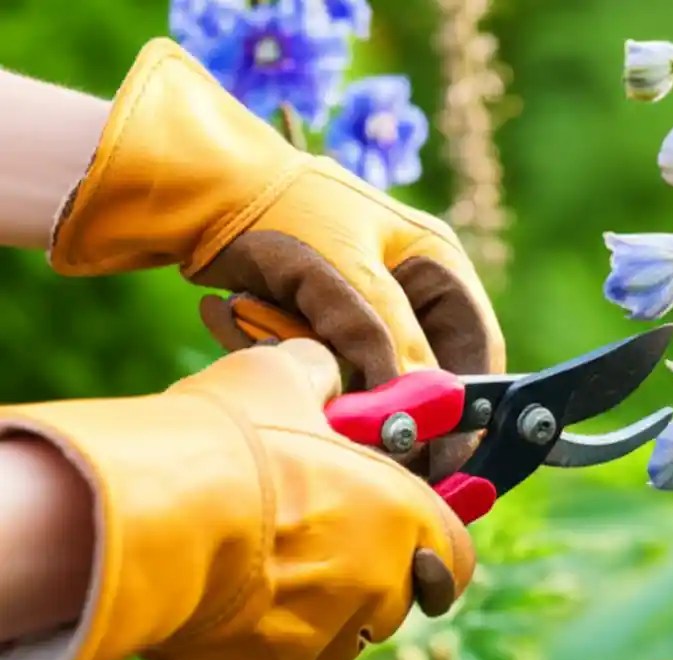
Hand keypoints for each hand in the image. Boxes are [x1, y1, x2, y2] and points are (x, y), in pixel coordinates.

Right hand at [0, 340, 472, 659]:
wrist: (144, 514)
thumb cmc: (228, 440)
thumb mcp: (283, 374)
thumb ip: (323, 376)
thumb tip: (326, 370)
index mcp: (404, 517)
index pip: (455, 551)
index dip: (434, 538)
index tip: (411, 524)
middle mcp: (377, 586)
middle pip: (394, 593)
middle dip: (367, 566)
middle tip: (319, 531)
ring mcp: (322, 636)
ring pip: (339, 631)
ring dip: (319, 603)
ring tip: (266, 557)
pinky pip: (277, 656)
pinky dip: (260, 631)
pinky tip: (226, 587)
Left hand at [48, 38, 504, 476]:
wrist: (198, 183)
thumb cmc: (285, 214)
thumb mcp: (347, 277)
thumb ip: (389, 343)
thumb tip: (414, 416)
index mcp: (436, 264)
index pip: (474, 348)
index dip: (463, 408)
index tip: (444, 462)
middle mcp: (409, 287)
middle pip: (416, 371)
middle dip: (377, 396)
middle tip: (353, 436)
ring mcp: (361, 305)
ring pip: (359, 374)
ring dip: (312, 365)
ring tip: (257, 317)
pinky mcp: (313, 319)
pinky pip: (315, 364)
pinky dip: (276, 350)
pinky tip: (232, 310)